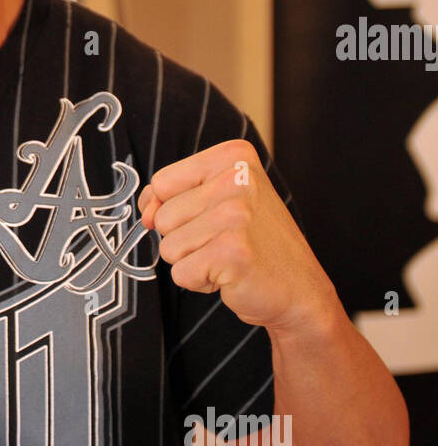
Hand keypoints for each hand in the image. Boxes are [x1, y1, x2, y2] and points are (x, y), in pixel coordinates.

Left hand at [137, 139, 334, 334]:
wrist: (299, 289)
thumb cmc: (254, 243)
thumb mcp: (216, 200)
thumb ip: (171, 195)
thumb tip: (145, 213)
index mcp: (233, 156)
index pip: (161, 182)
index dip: (171, 209)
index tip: (208, 218)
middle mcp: (236, 178)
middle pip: (162, 216)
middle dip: (185, 238)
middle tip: (226, 242)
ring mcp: (235, 214)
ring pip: (168, 246)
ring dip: (192, 261)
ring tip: (227, 257)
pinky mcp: (232, 251)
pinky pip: (180, 273)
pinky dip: (200, 282)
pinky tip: (231, 275)